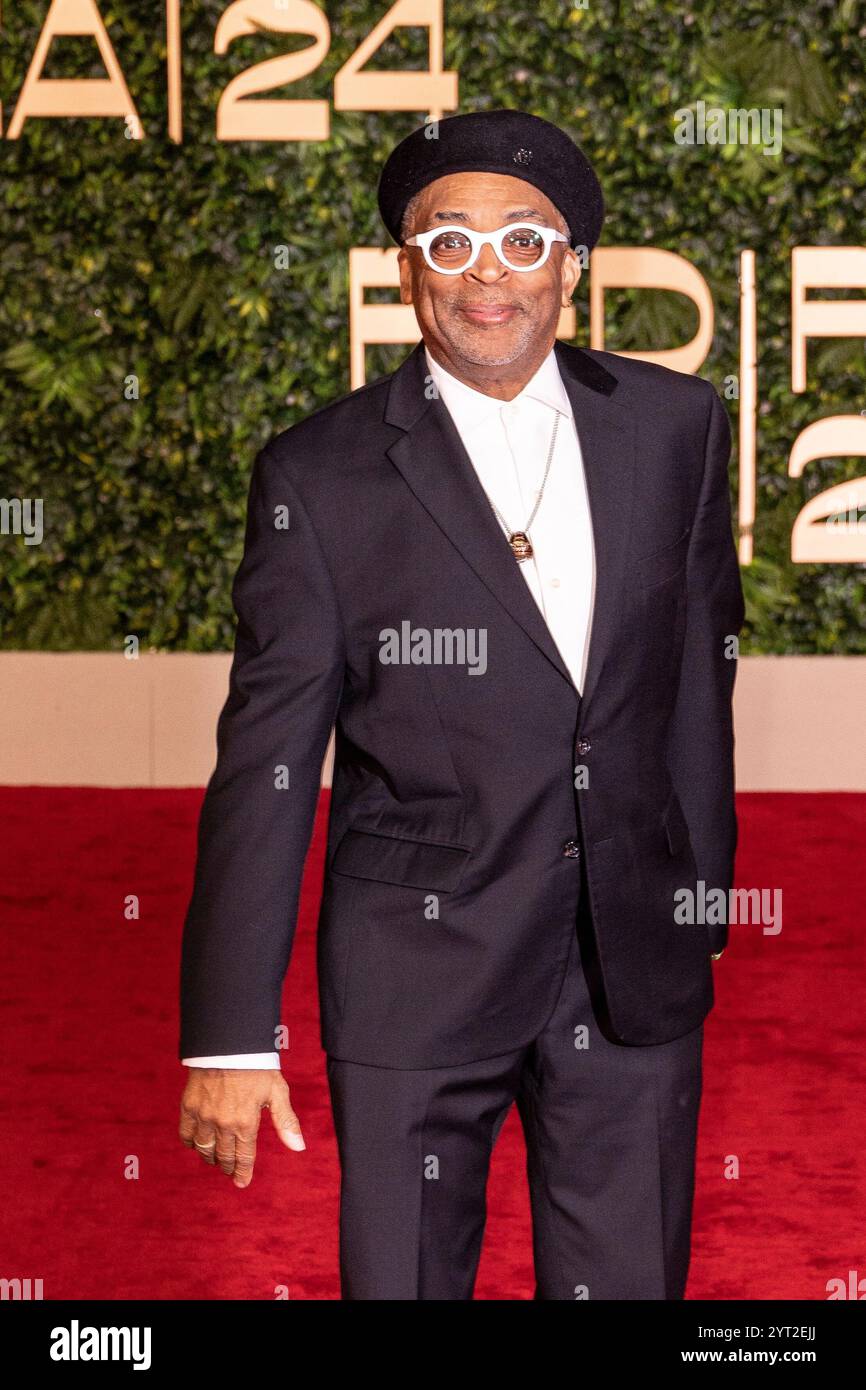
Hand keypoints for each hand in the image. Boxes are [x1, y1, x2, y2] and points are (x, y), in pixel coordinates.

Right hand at [179, 1068, 304, 1188]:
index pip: (244, 1158)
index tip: (242, 1183)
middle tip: (230, 1171)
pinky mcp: (189, 1106)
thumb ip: (286, 1122)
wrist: (229, 1043)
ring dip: (210, 1158)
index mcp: (246, 1123)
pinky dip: (191, 1143)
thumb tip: (298, 1147)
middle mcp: (223, 1124)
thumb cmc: (257, 1066)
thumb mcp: (277, 1092)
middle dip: (228, 1167)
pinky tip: (197, 1144)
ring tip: (216, 1160)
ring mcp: (204, 1116)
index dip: (243, 1173)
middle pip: (223, 1157)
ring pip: (204, 1149)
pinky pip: (186, 1134)